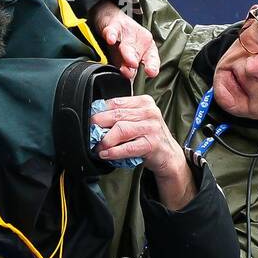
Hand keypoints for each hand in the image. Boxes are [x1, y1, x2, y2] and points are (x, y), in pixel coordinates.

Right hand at [89, 0, 159, 80]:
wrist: (110, 18)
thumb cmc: (122, 40)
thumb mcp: (127, 56)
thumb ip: (128, 67)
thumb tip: (130, 77)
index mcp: (146, 48)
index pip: (151, 58)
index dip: (152, 65)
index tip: (151, 72)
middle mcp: (138, 40)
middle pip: (137, 52)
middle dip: (136, 60)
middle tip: (134, 67)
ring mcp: (126, 32)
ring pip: (126, 44)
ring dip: (128, 53)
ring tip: (130, 60)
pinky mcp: (113, 25)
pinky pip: (112, 31)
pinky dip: (111, 35)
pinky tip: (110, 39)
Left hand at [92, 94, 195, 209]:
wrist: (168, 154)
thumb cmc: (149, 137)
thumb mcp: (138, 120)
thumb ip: (122, 116)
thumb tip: (95, 118)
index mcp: (144, 102)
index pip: (116, 102)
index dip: (99, 112)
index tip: (89, 121)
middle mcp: (149, 112)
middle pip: (116, 115)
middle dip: (99, 125)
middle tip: (89, 134)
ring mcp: (152, 127)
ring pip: (121, 129)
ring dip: (105, 139)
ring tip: (97, 146)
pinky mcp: (152, 144)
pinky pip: (128, 147)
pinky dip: (113, 151)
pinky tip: (105, 154)